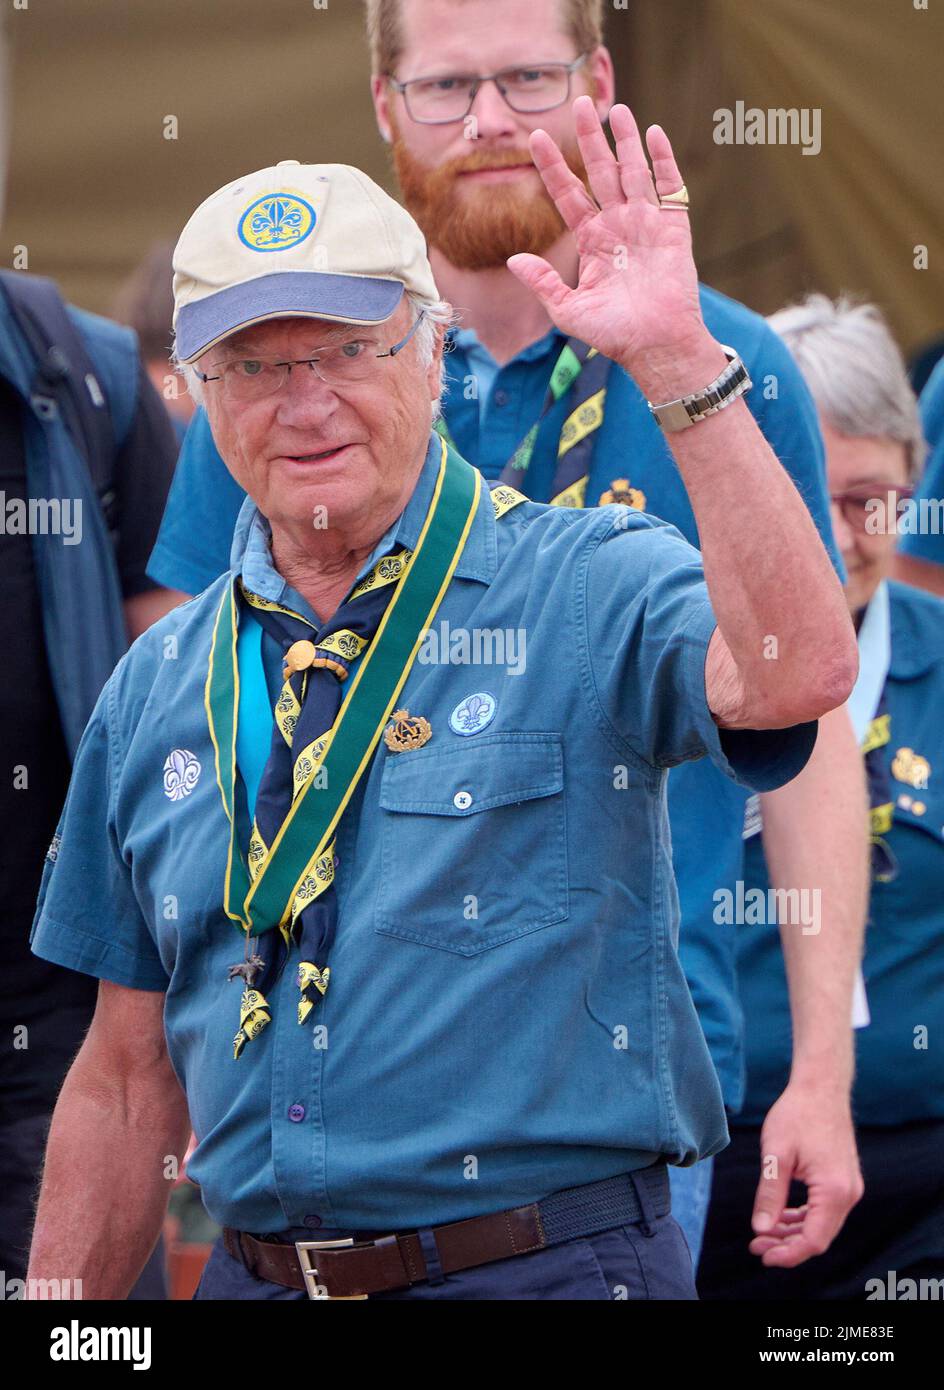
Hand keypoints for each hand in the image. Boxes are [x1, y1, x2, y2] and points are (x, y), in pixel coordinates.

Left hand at [506, 97, 718, 392]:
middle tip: (580, 103)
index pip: (568, 194)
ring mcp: (646, 224)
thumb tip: (513, 258)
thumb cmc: (614, 335)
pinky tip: (653, 133)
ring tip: (615, 108)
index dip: (552, 167)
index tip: (533, 138)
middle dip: (589, 139)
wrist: (655, 347)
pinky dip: (662, 160)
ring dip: (624, 140)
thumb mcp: (567, 310)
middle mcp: (618, 227)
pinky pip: (669, 186)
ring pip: (633, 172)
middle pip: (600, 172)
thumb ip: (542, 282)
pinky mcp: (674, 228)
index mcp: (592, 242)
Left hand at [749, 1082, 863, 1266]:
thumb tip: (761, 1230)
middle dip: (787, 1245)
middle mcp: (849, 1193)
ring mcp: (850, 1187)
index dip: (788, 1254)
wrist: (821, 1087)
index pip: (814, 1240)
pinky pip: (824, 1210)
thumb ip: (769, 1195)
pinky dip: (803, 1218)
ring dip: (793, 1233)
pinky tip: (781, 1217)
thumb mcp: (776, 1155)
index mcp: (834, 1190)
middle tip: (756, 1245)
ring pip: (822, 1225)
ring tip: (763, 1233)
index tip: (762, 1255)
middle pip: (819, 1236)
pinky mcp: (844, 1181)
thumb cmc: (797, 1114)